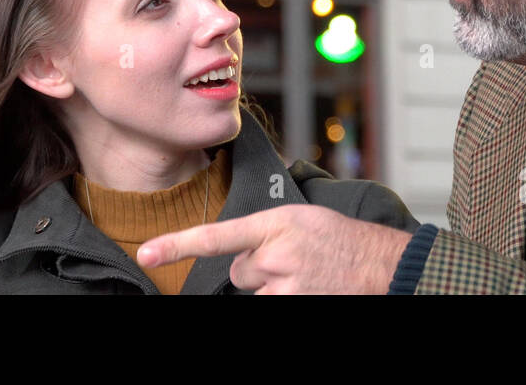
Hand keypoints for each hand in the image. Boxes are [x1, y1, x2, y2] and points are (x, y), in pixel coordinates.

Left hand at [136, 204, 414, 293]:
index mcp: (275, 224)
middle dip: (258, 270)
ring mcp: (285, 287)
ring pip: (253, 293)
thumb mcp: (300, 218)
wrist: (380, 265)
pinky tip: (306, 288)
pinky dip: (282, 297)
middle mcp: (276, 256)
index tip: (145, 253)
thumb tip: (237, 253)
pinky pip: (268, 304)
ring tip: (303, 277)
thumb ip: (264, 230)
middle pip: (238, 272)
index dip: (177, 244)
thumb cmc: (339, 240)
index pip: (216, 236)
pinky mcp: (294, 307)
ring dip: (270, 289)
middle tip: (292, 262)